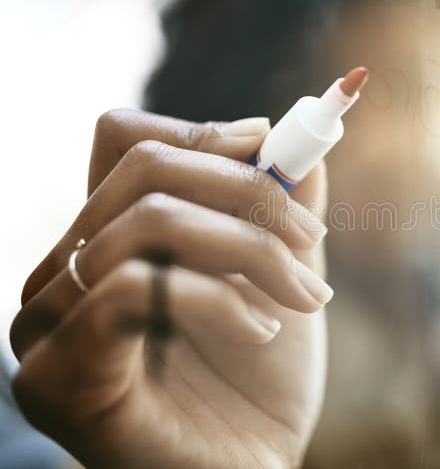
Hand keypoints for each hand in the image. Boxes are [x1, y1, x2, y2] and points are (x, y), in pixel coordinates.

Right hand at [10, 109, 330, 467]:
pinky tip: (262, 331)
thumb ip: (280, 207)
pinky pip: (134, 290)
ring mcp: (50, 325)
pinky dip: (218, 299)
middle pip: (145, 168)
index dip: (203, 132)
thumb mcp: (282, 277)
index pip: (126, 140)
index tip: (270, 147)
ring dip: (252, 250)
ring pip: (149, 223)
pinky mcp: (59, 377)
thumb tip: (291, 135)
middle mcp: (64, 273)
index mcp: (110, 241)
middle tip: (313, 236)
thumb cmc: (262, 384)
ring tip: (307, 298)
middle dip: (250, 191)